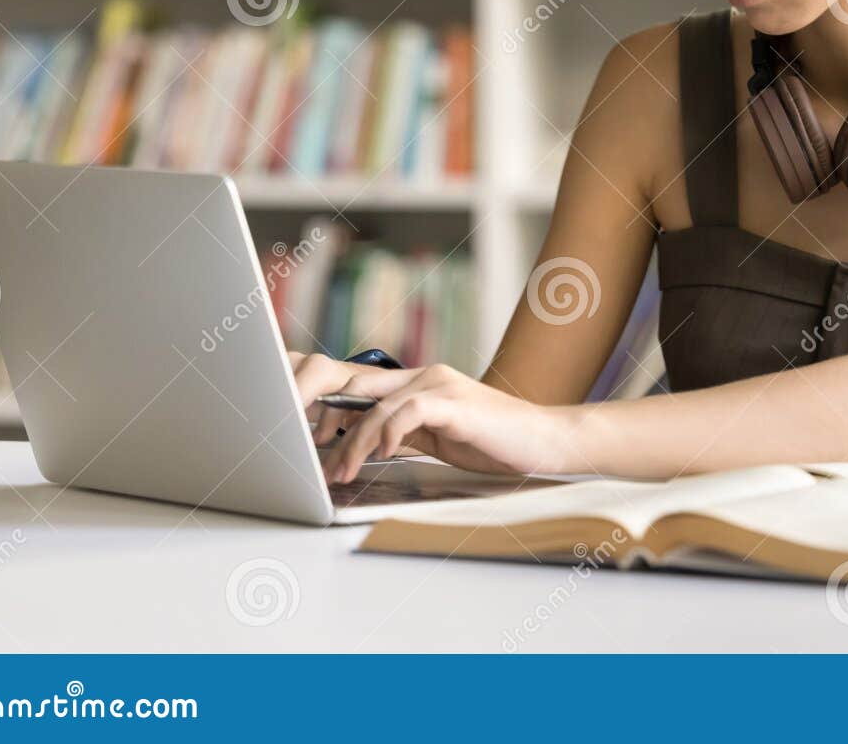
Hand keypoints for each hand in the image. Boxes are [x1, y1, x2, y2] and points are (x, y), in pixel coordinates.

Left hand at [287, 352, 580, 482]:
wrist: (545, 441)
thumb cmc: (496, 444)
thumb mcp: (438, 441)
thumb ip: (402, 437)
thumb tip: (359, 450)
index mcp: (417, 383)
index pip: (356, 385)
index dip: (323, 405)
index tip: (302, 438)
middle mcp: (423, 376)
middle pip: (353, 385)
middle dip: (319, 415)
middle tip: (302, 450)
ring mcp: (439, 385)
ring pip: (375, 404)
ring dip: (349, 441)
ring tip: (339, 471)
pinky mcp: (455, 402)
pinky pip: (408, 411)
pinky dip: (387, 432)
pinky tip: (379, 454)